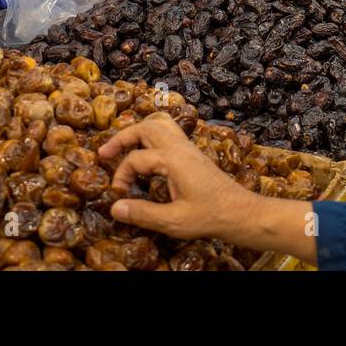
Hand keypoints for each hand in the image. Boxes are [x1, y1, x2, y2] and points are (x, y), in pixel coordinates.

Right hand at [98, 113, 261, 239]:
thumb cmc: (210, 216)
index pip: (135, 159)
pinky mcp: (193, 154)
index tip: (118, 196)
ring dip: (138, 133)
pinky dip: (152, 137)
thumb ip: (142, 214)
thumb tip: (114, 208)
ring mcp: (188, 148)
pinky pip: (169, 133)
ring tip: (123, 148)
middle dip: (122, 138)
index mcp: (173, 159)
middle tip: (105, 154)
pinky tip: (147, 154)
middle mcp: (180, 147)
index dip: (121, 177)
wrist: (241, 212)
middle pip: (145, 127)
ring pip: (159, 124)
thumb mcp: (174, 221)